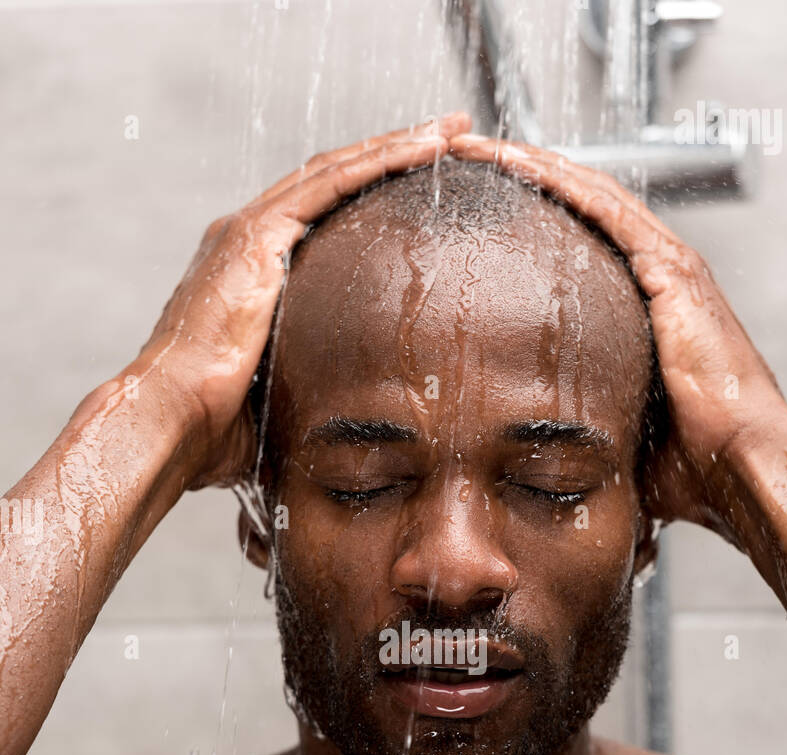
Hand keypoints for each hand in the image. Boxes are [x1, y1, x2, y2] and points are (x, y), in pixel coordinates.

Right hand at [140, 113, 471, 487]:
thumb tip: (344, 423)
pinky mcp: (256, 235)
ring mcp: (249, 232)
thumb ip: (307, 387)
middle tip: (447, 139)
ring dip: (397, 145)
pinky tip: (425, 146)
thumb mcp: (275, 399)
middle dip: (391, 155)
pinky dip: (380, 159)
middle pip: (332, 182)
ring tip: (450, 130)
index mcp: (249, 274)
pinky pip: (331, 182)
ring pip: (336, 169)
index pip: (320, 219)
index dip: (369, 197)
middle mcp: (246, 240)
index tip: (418, 189)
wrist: (173, 422)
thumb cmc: (217, 429)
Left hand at [449, 133, 786, 536]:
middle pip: (585, 205)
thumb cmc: (691, 462)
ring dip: (537, 164)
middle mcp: (662, 276)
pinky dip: (564, 180)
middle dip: (529, 176)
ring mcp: (670, 266)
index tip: (487, 205)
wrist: (737, 464)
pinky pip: (609, 209)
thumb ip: (581, 416)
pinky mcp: (672, 270)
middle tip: (474, 158)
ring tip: (483, 147)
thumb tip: (528, 445)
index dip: (538, 214)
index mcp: (650, 307)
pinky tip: (523, 162)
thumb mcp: (618, 428)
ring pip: (593, 192)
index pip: (584, 242)